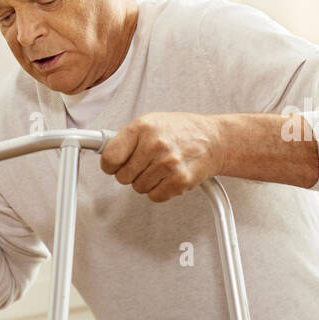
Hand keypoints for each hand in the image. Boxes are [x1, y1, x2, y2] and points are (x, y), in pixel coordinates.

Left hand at [100, 112, 225, 201]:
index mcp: (142, 127)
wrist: (215, 140)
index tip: (115, 165)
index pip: (110, 158)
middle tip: (145, 163)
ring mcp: (168, 163)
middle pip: (122, 177)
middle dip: (131, 173)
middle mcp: (155, 145)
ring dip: (147, 181)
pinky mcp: (179, 180)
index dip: (110, 165)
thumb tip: (104, 155)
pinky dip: (159, 190)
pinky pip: (154, 196)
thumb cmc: (181, 131)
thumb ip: (127, 139)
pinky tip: (169, 176)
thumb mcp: (150, 123)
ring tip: (161, 167)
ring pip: (138, 188)